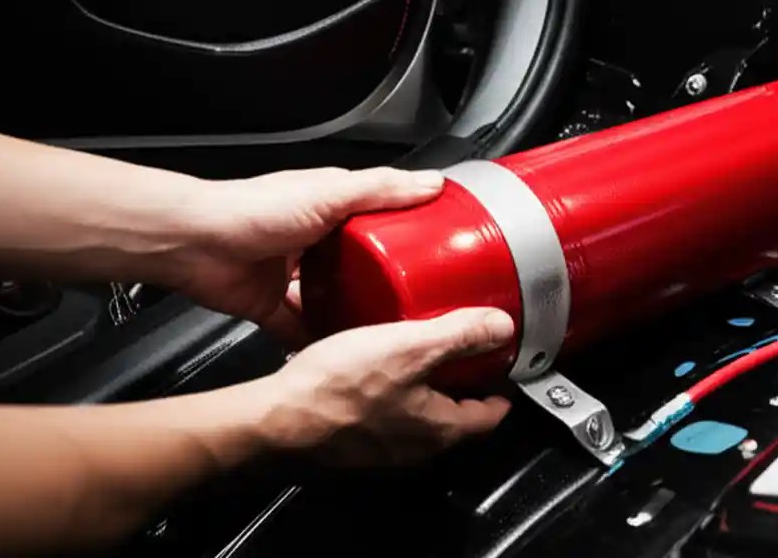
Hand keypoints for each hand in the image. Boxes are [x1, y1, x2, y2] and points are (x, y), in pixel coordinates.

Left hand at [174, 167, 444, 346]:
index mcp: (328, 206)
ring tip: (388, 329)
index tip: (439, 243)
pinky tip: (341, 353)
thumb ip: (379, 189)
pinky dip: (319, 340)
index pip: (378, 213)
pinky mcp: (273, 306)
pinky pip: (302, 328)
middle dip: (386, 278)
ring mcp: (293, 274)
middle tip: (420, 297)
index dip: (408, 226)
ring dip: (354, 312)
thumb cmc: (251, 209)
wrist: (194, 243)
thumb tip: (432, 184)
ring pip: (333, 296)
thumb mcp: (328, 192)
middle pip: (359, 261)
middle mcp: (312, 239)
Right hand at [252, 307, 514, 465]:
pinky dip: (392, 394)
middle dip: (464, 386)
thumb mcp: (411, 347)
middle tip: (465, 354)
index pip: (491, 416)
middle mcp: (416, 449)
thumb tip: (501, 326)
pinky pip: (385, 418)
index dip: (502, 390)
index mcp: (440, 430)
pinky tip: (375, 367)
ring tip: (420, 353)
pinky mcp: (352, 444)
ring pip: (420, 418)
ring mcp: (382, 451)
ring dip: (426, 389)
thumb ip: (460, 335)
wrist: (273, 421)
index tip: (504, 369)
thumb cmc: (337, 390)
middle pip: (457, 419)